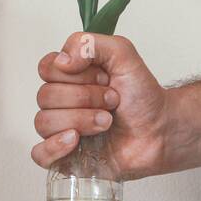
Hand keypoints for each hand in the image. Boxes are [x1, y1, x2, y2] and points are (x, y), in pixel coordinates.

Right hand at [32, 32, 171, 178]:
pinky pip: (40, 154)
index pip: (46, 68)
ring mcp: (59, 130)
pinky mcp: (64, 157)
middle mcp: (60, 103)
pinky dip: (55, 146)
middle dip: (85, 97)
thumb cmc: (142, 96)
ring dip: (80, 120)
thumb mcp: (122, 54)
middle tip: (113, 101)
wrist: (160, 129)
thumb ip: (89, 43)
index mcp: (67, 78)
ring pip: (44, 122)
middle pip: (45, 96)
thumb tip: (63, 61)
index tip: (104, 78)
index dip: (76, 74)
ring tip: (107, 122)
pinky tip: (76, 141)